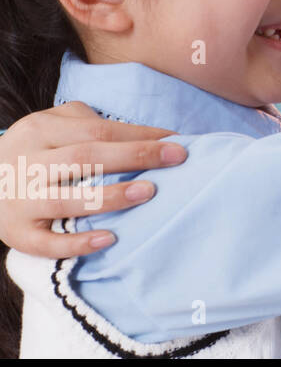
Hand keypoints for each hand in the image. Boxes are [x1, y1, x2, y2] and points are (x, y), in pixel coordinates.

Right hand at [0, 102, 186, 257]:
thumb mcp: (51, 125)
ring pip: (66, 200)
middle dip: (134, 157)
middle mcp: (26, 163)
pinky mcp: (14, 233)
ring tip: (149, 192)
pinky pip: (45, 243)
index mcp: (39, 130)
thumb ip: (89, 123)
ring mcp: (18, 200)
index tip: (179, 141)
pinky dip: (77, 243)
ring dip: (110, 197)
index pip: (97, 130)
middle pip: (85, 157)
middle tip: (177, 159)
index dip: (141, 134)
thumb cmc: (33, 151)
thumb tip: (149, 134)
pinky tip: (109, 240)